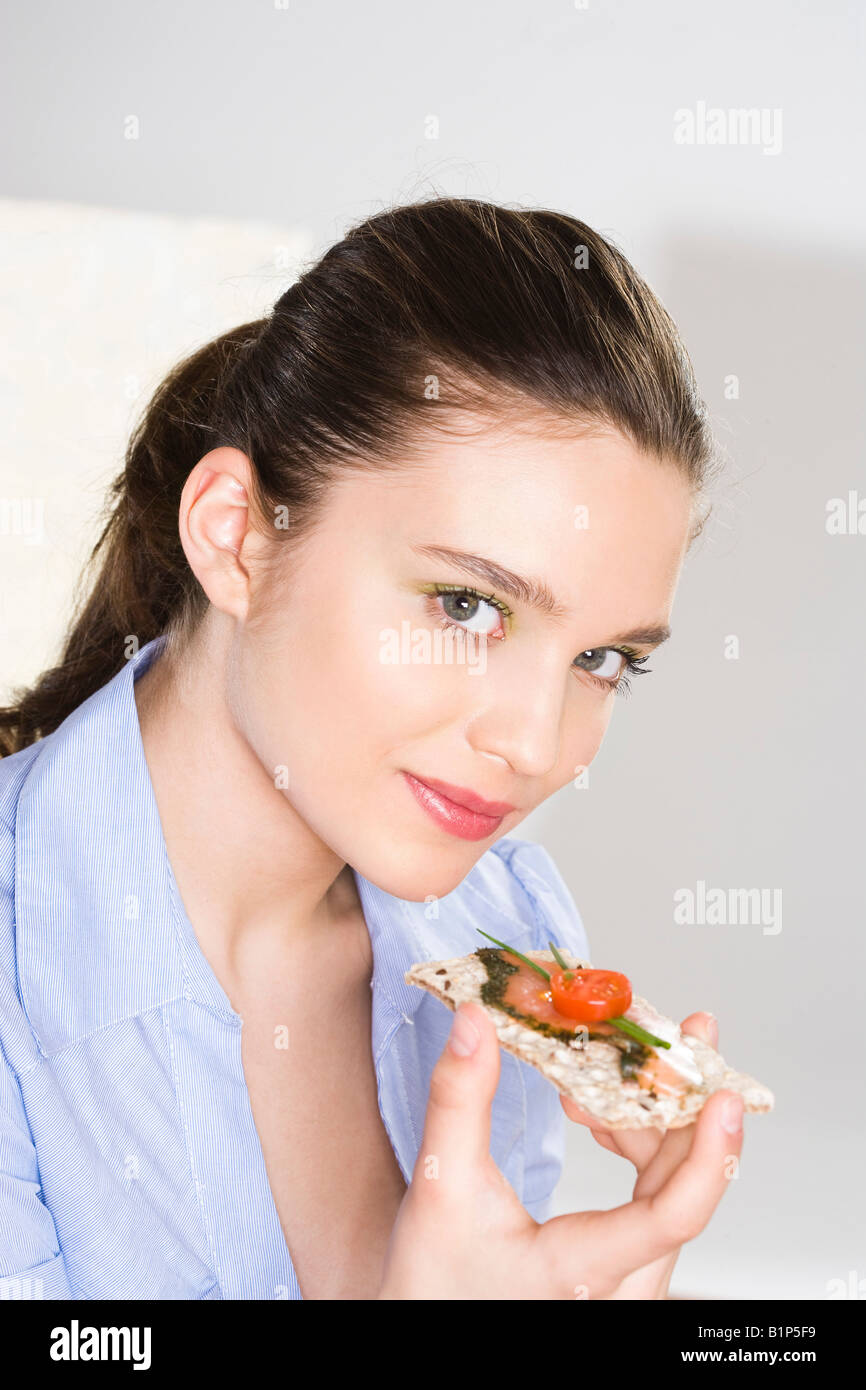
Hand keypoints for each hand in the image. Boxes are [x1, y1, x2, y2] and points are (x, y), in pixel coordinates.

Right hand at [376, 1003, 743, 1299]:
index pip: (672, 1216)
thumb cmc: (434, 1279)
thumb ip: (458, 1099)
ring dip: (647, 1121)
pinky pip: (655, 1202)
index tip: (724, 1097)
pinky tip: (600, 1117)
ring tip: (599, 1076)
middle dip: (672, 1103)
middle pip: (679, 1186)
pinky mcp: (622, 1268)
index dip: (710, 1153)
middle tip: (671, 1038)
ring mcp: (627, 1281)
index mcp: (583, 1269)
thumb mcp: (440, 1184)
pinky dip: (635, 1148)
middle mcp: (622, 1285)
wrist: (429, 1320)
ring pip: (669, 1190)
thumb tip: (474, 1023)